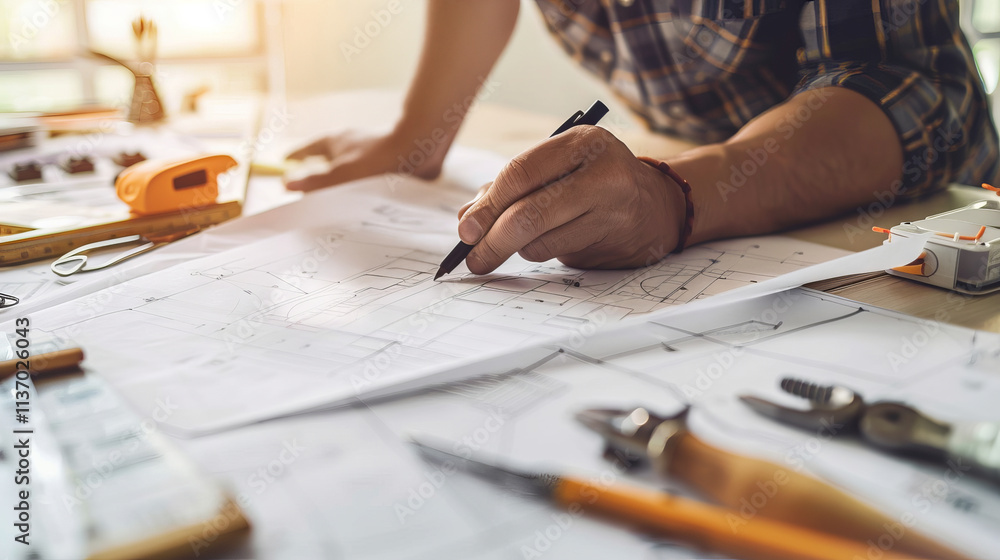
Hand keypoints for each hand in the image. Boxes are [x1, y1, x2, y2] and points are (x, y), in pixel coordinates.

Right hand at [284, 130, 442, 191]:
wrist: (419, 149)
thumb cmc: (378, 160)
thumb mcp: (339, 175)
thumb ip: (313, 182)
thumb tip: (286, 184)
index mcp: (335, 141)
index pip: (308, 149)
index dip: (296, 157)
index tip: (286, 162)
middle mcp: (352, 144)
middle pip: (328, 159)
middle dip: (318, 172)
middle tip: (309, 189)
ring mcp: (370, 151)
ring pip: (349, 168)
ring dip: (341, 183)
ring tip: (335, 202)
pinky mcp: (388, 161)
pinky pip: (367, 176)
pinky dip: (360, 187)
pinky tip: (363, 202)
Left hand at [457, 126, 686, 273]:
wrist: (657, 206)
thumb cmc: (592, 182)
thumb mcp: (557, 168)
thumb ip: (510, 187)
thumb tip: (467, 218)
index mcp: (582, 141)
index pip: (520, 173)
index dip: (488, 205)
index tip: (465, 229)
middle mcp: (602, 172)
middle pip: (529, 214)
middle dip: (493, 241)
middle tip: (474, 258)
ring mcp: (612, 210)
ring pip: (541, 241)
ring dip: (518, 249)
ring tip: (519, 243)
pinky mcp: (614, 243)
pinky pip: (559, 256)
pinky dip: (543, 254)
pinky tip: (554, 242)